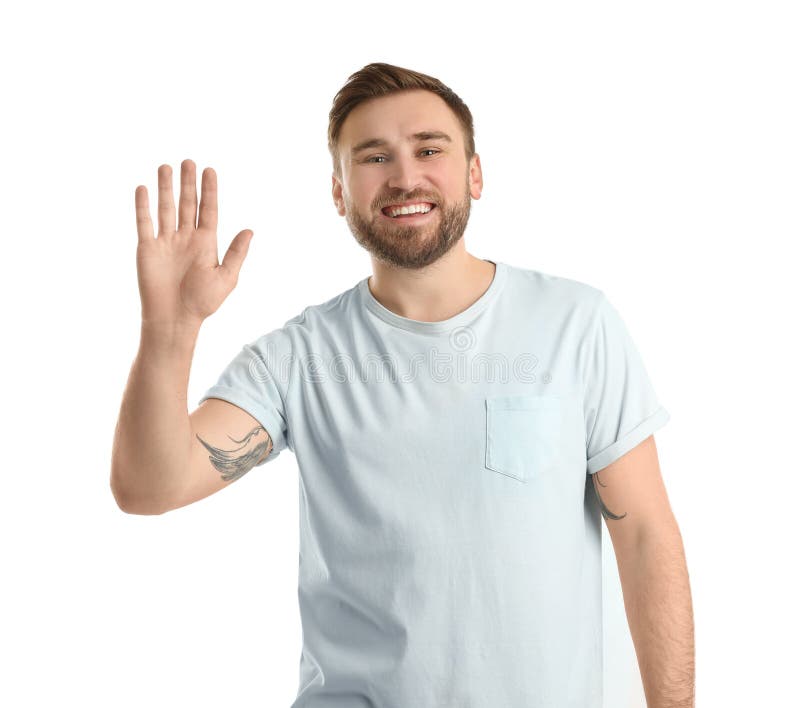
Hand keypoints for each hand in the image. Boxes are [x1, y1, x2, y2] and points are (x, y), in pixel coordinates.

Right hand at [134, 159, 252, 327]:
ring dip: (166, 188)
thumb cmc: (202, 302)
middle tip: (188, 161)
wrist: (175, 318)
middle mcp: (186, 238)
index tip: (209, 170)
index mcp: (206, 243)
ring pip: (166, 208)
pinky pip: (144, 222)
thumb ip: (236, 253)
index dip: (209, 190)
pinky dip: (143, 206)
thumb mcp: (226, 277)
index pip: (208, 210)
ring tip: (166, 167)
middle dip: (188, 183)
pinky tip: (143, 188)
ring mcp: (166, 242)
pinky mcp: (147, 248)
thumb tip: (250, 231)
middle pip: (187, 204)